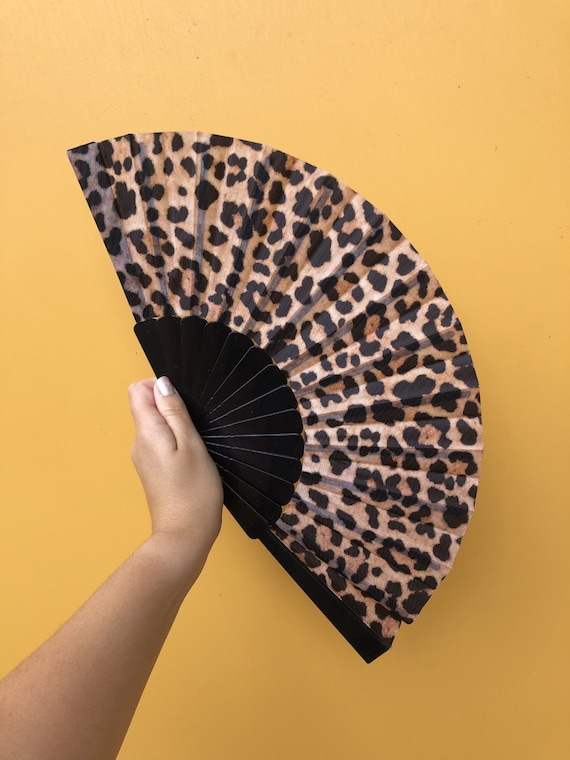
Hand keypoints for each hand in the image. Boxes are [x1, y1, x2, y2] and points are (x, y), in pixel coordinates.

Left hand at [128, 377, 222, 572]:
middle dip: (171, 406)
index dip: (160, 387)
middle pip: (146, 407)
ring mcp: (144, 458)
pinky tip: (193, 458)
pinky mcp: (153, 471)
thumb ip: (175, 412)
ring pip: (156, 426)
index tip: (184, 402)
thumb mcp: (191, 444)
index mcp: (146, 432)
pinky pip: (160, 443)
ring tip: (198, 444)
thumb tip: (161, 383)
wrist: (185, 536)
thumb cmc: (194, 491)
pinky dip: (176, 442)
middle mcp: (139, 443)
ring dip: (177, 426)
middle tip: (197, 425)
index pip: (137, 390)